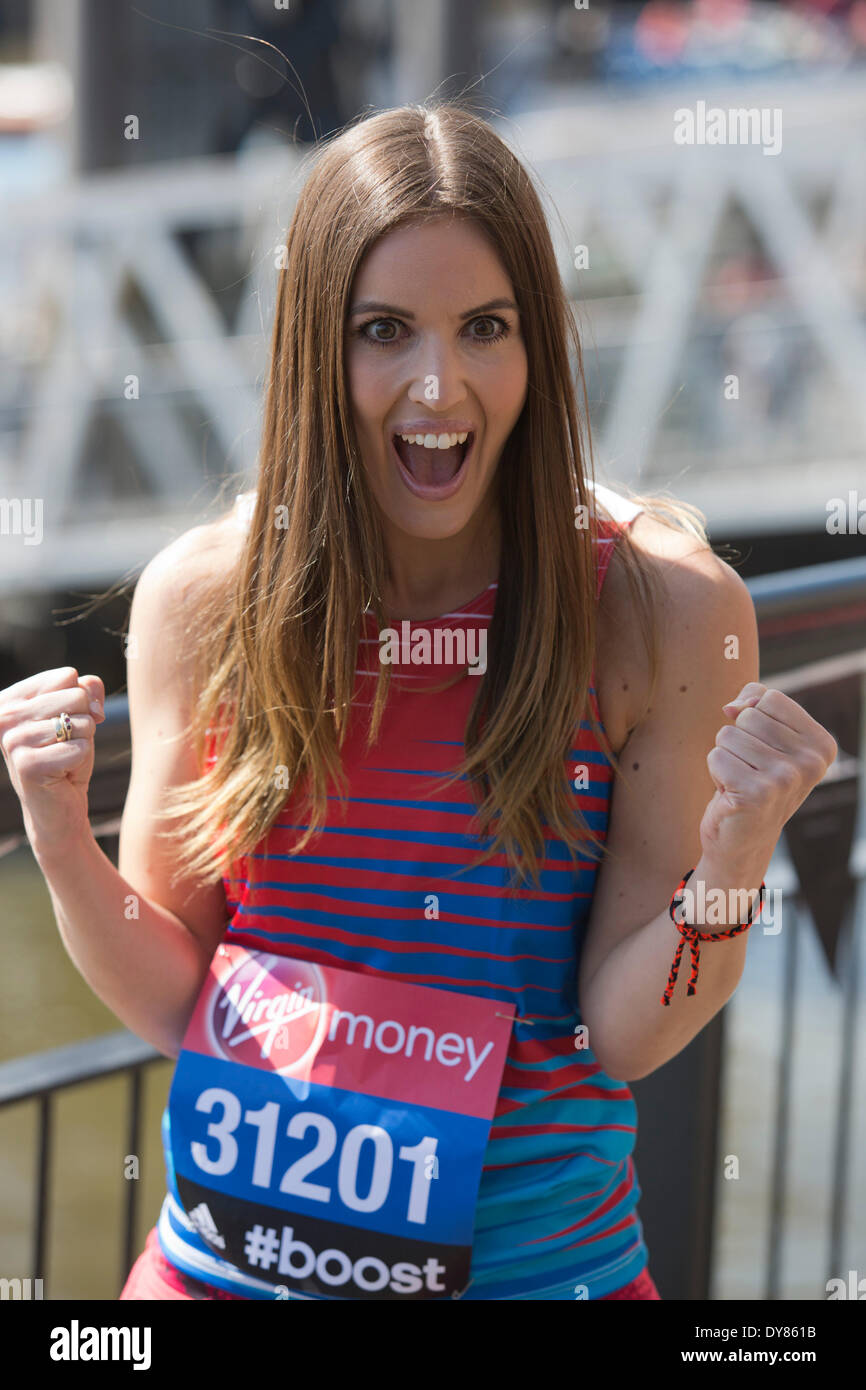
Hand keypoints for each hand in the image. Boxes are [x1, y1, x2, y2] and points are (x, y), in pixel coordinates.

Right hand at [0, 666, 104, 850]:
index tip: (66, 722)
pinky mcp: (28, 765)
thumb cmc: (67, 757)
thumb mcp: (80, 715)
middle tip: (66, 745)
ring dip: (83, 742)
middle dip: (84, 721)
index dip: (80, 699)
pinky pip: (81, 748)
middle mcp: (4, 717)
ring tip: (63, 759)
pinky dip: (81, 761)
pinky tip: (63, 773)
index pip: (66, 675)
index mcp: (10, 699)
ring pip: (82, 722)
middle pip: (76, 695)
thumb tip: (90, 697)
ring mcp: (13, 741)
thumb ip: (88, 690)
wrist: (59, 808)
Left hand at [699, 682, 837, 870]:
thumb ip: (753, 702)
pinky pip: (716, 756)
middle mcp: (811, 762)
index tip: (764, 750)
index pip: (770, 698)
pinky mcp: (756, 794)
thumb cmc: (755, 779)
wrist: (745, 839)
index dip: (754, 719)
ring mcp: (786, 779)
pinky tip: (731, 794)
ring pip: (728, 734)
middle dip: (738, 740)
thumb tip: (733, 707)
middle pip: (748, 716)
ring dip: (726, 757)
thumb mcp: (765, 736)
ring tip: (741, 781)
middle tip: (749, 770)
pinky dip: (715, 773)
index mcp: (821, 745)